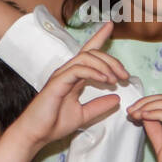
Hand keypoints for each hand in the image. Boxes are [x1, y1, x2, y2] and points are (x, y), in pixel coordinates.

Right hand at [15, 22, 125, 147]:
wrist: (36, 134)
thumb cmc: (54, 124)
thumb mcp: (83, 115)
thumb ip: (99, 106)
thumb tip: (117, 99)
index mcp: (73, 76)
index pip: (87, 52)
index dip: (99, 37)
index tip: (110, 26)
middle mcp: (67, 72)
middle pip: (92, 53)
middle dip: (112, 60)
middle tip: (125, 75)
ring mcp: (61, 75)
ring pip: (86, 57)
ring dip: (105, 65)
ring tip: (116, 79)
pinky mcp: (57, 82)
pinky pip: (78, 70)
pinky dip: (94, 72)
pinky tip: (104, 79)